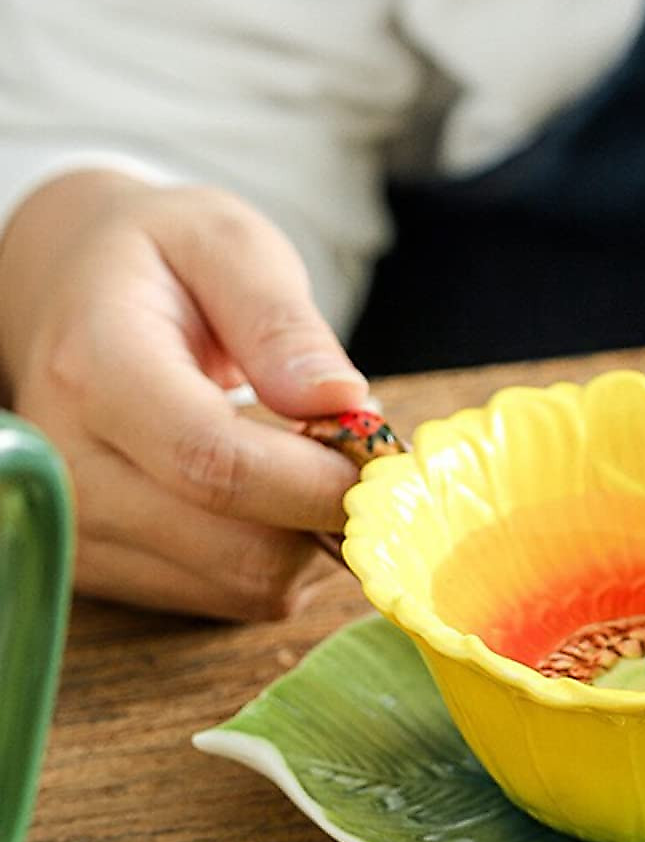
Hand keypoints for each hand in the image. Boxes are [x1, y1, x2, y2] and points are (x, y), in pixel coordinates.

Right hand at [0, 171, 366, 619]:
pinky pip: (232, 598)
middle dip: (325, 512)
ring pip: (246, 585)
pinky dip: (279, 556)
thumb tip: (344, 402)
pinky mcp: (107, 574)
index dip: (318, 480)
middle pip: (241, 551)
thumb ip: (281, 321)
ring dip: (308, 537)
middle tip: (353, 455)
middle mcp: (71, 471)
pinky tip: (272, 496)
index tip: (380, 457)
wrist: (68, 298)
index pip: (216, 466)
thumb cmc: (157, 263)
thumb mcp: (225, 243)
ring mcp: (83, 534)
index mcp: (95, 372)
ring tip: (303, 461)